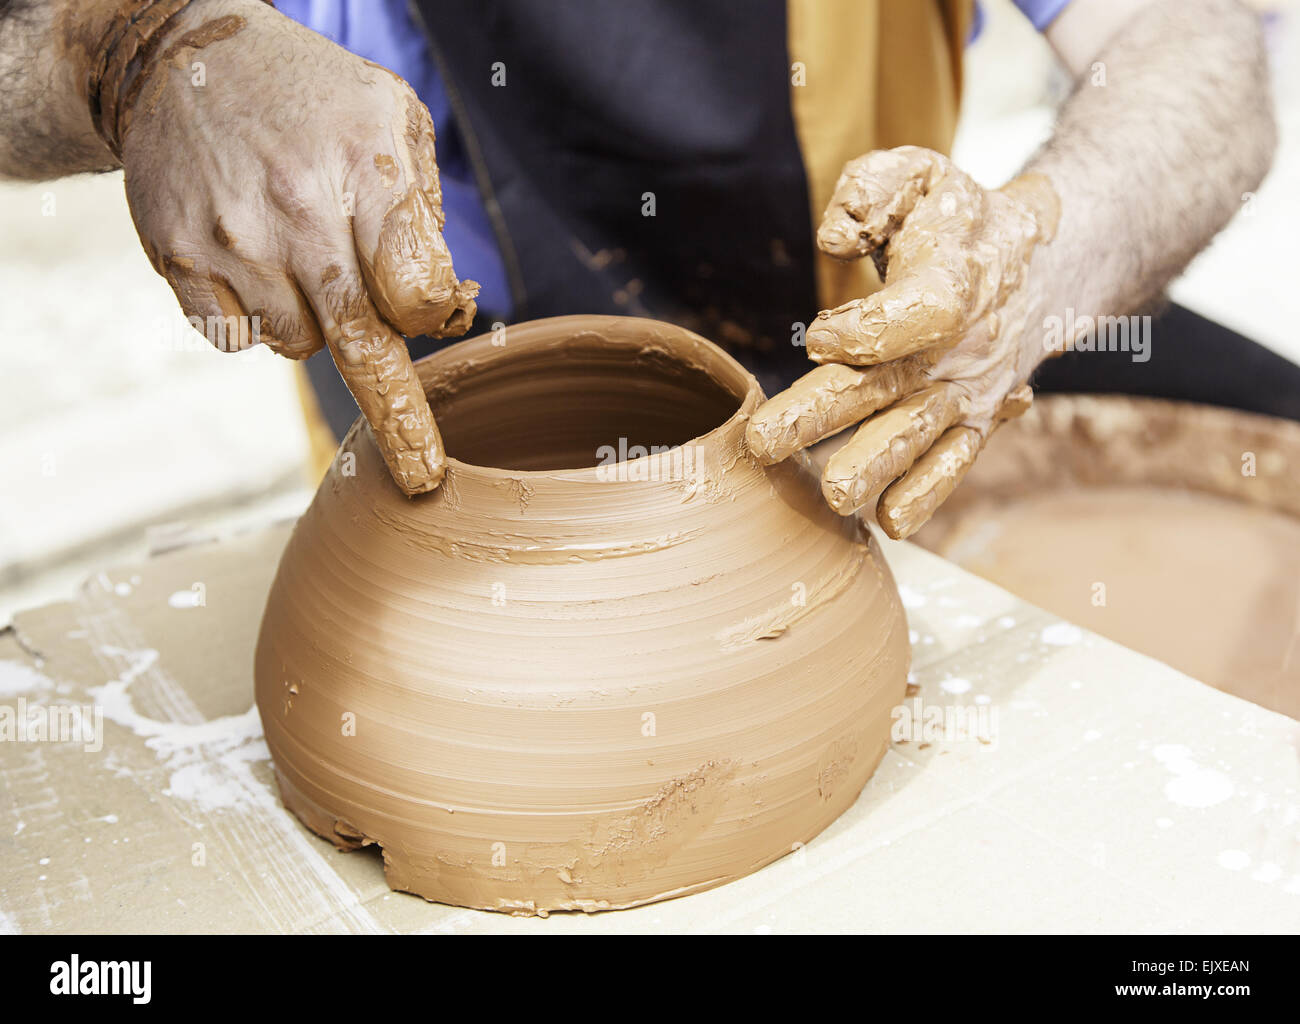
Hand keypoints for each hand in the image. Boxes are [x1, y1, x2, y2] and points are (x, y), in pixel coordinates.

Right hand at [108, 0, 476, 493]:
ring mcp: (232, 238)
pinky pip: (237, 339)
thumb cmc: (312, 98)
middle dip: (398, 420)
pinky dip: (257, 321)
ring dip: (316, 326)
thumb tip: (448, 308)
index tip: (432, 317)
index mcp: (364, 167)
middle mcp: (296, 208)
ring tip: (301, 257)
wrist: (183, 58)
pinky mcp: (180, 259)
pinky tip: (254, 264)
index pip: (414, 290)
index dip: (427, 313)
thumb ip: (425, 214)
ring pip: (299, 345)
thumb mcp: (392, 117)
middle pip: (359, 343)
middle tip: (423, 474)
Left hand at [747, 146, 1058, 537]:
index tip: (819, 338)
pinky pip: (953, 461)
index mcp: (956, 282)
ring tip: (833, 494)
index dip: (866, 330)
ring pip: (915, 433)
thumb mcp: (922, 178)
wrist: (1041, 268)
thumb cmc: (960, 222)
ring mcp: (968, 392)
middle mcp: (961, 348)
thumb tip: (833, 239)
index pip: (913, 315)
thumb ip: (875, 191)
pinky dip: (927, 493)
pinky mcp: (972, 423)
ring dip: (872, 467)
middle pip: (890, 385)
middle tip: (765, 443)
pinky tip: (891, 522)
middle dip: (822, 415)